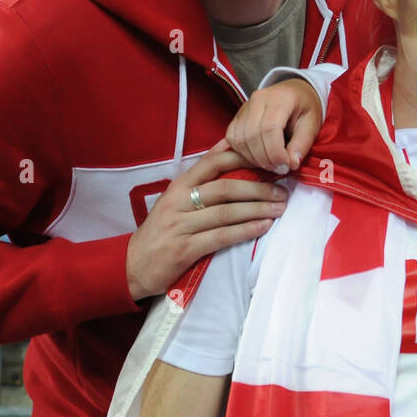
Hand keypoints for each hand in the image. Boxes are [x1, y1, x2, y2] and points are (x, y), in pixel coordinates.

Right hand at [125, 141, 287, 300]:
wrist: (133, 265)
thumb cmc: (161, 230)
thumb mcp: (175, 200)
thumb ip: (200, 180)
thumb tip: (229, 151)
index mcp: (179, 186)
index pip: (212, 162)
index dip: (243, 157)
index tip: (268, 158)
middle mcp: (179, 202)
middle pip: (226, 188)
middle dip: (259, 187)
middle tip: (283, 190)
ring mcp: (181, 226)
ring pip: (226, 212)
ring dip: (258, 209)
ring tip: (280, 208)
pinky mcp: (184, 249)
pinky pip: (221, 236)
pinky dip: (245, 231)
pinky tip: (263, 227)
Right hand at [225, 78, 322, 172]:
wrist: (294, 92)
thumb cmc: (305, 108)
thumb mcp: (312, 124)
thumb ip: (302, 144)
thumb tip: (291, 164)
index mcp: (280, 98)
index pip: (269, 129)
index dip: (275, 153)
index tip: (286, 166)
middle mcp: (257, 99)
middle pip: (251, 136)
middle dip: (264, 159)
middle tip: (279, 169)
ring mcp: (244, 106)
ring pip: (238, 139)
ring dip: (252, 158)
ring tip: (270, 164)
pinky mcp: (237, 115)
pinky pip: (232, 137)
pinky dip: (242, 152)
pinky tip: (257, 158)